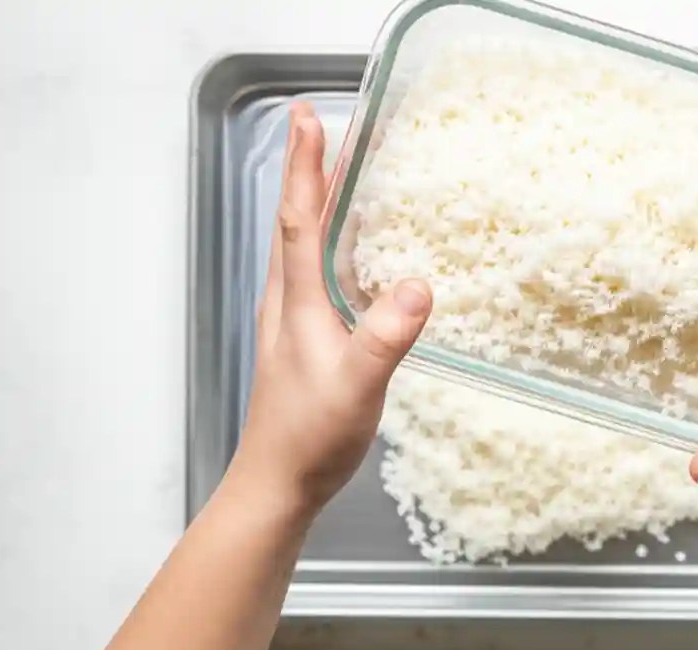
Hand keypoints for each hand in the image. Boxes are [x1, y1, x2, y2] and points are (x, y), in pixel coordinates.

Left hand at [230, 103, 433, 514]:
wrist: (278, 483)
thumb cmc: (311, 436)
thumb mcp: (356, 386)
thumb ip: (385, 337)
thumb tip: (419, 284)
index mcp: (297, 301)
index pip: (299, 218)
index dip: (306, 166)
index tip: (310, 118)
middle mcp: (289, 301)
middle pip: (297, 220)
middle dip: (310, 170)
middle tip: (325, 127)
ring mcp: (294, 320)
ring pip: (305, 246)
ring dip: (320, 203)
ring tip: (341, 171)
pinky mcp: (307, 338)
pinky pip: (319, 273)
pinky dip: (333, 244)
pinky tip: (357, 250)